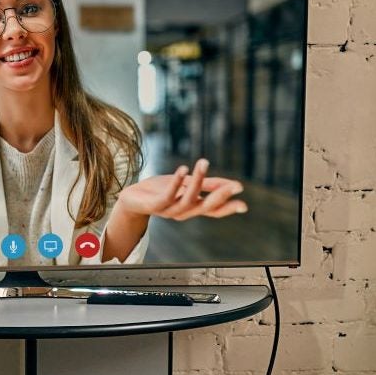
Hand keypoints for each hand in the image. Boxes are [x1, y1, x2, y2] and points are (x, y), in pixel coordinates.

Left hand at [111, 159, 248, 220]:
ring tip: (204, 163)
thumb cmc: (160, 191)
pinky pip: (168, 195)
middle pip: (206, 207)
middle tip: (235, 186)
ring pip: (188, 199)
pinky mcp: (156, 205)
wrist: (131, 199)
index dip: (229, 208)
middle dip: (220, 196)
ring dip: (198, 181)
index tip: (244, 205)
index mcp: (193, 207)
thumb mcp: (186, 185)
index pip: (215, 210)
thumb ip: (206, 184)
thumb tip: (232, 184)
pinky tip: (184, 169)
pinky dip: (177, 182)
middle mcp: (184, 212)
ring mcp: (170, 210)